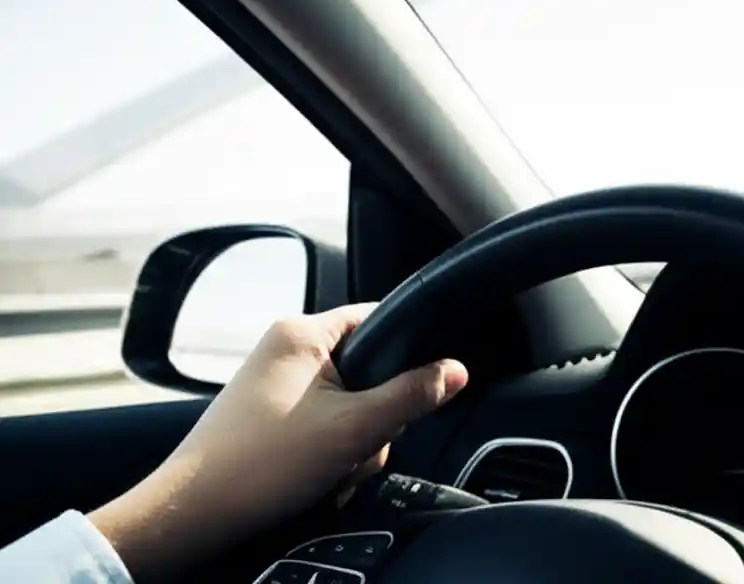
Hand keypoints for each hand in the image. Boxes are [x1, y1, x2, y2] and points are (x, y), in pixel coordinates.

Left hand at [89, 304, 467, 580]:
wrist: (195, 515)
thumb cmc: (262, 464)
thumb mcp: (355, 428)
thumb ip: (413, 396)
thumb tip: (457, 370)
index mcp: (301, 332)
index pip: (378, 318)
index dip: (407, 353)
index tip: (418, 390)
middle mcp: (286, 348)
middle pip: (369, 370)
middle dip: (376, 417)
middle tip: (357, 444)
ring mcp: (277, 384)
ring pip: (351, 405)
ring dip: (354, 443)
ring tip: (331, 468)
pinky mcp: (272, 417)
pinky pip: (326, 425)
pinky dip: (331, 453)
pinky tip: (318, 477)